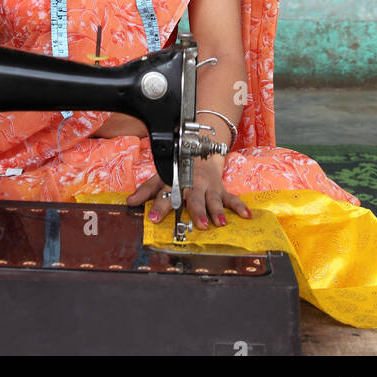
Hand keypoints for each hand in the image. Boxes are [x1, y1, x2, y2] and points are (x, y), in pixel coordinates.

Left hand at [126, 158, 251, 226]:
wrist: (199, 151)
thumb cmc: (177, 168)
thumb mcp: (160, 176)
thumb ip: (146, 191)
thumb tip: (129, 202)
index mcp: (176, 183)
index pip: (166, 195)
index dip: (160, 207)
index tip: (154, 219)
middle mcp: (193, 185)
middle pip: (195, 199)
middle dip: (197, 212)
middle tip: (200, 225)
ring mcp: (209, 188)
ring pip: (213, 200)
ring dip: (217, 211)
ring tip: (220, 223)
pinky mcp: (221, 189)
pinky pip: (231, 198)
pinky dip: (240, 206)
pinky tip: (247, 215)